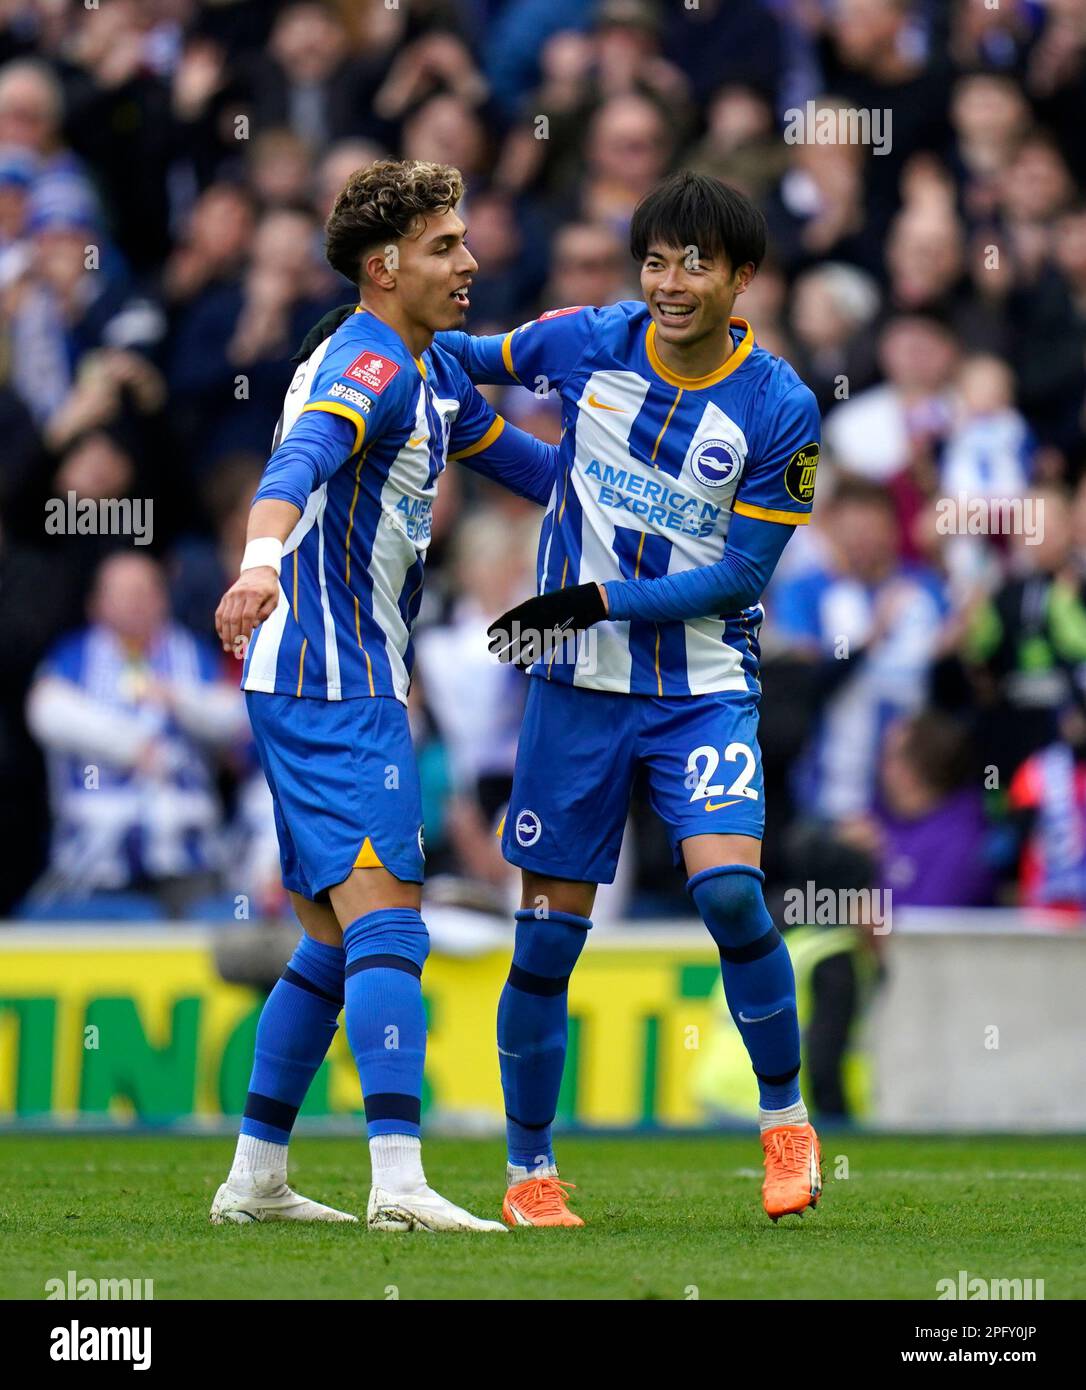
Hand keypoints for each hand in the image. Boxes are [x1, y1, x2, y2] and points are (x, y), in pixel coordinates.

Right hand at [215, 568, 279, 655]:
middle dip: (234, 637)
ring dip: (225, 635)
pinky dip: (220, 626)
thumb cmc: (268, 589)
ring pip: (225, 618)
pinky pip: (219, 613)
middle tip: (235, 651)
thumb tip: (252, 626)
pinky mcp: (225, 597)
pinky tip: (222, 636)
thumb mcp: (274, 600)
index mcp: (254, 595)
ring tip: (228, 648)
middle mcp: (240, 595)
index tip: (245, 644)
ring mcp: (230, 596)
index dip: (245, 632)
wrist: (258, 571)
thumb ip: (264, 613)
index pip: (247, 616)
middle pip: (234, 619)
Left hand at [487, 582, 606, 666]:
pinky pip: (537, 651)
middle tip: (490, 648)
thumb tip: (521, 618)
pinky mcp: (554, 637)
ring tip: (500, 659)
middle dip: (500, 641)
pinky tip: (518, 667)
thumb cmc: (567, 600)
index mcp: (532, 605)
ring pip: (522, 643)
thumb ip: (533, 610)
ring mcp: (545, 627)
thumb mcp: (546, 601)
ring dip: (510, 652)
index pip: (509, 617)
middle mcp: (535, 616)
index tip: (489, 632)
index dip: (498, 625)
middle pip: (512, 631)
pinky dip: (527, 659)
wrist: (587, 601)